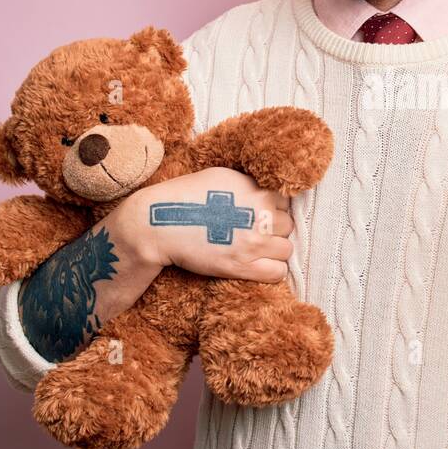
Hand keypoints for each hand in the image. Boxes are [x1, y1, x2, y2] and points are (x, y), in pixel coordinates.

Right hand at [120, 166, 293, 282]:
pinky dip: (273, 270)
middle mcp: (259, 216)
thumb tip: (264, 189)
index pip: (285, 202)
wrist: (160, 224)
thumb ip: (248, 183)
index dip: (273, 209)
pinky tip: (260, 266)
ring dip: (275, 251)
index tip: (261, 215)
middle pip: (287, 226)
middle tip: (257, 233)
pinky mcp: (242, 266)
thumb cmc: (185, 195)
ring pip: (286, 250)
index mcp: (255, 190)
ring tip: (258, 250)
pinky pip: (278, 272)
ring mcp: (253, 243)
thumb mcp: (221, 176)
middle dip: (275, 230)